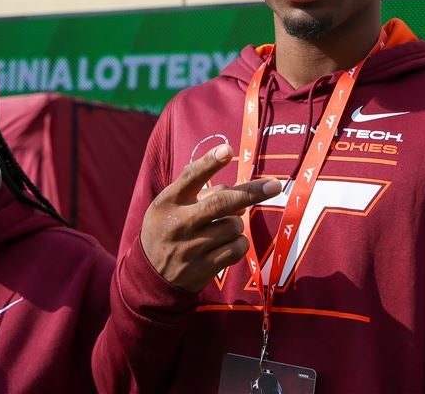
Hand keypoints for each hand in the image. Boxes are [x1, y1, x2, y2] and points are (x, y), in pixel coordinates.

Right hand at [140, 144, 281, 292]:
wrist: (149, 275)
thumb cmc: (167, 228)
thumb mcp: (170, 204)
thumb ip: (198, 191)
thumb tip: (237, 190)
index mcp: (169, 201)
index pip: (190, 177)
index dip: (209, 162)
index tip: (227, 150)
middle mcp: (179, 222)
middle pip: (221, 203)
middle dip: (251, 192)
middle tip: (275, 185)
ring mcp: (191, 247)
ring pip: (234, 226)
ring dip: (237, 224)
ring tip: (222, 228)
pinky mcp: (203, 268)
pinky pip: (237, 248)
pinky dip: (239, 243)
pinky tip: (227, 244)